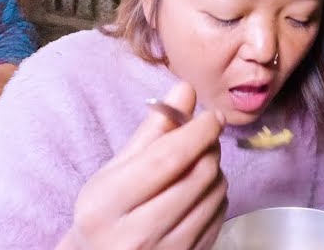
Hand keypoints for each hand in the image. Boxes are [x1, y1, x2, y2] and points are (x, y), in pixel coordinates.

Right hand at [62, 81, 227, 249]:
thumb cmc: (104, 211)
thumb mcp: (114, 170)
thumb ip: (151, 132)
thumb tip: (183, 91)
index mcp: (107, 203)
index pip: (164, 160)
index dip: (194, 133)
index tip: (211, 116)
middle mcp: (137, 232)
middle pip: (194, 177)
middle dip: (208, 148)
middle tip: (205, 134)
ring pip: (213, 196)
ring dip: (214, 170)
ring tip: (197, 162)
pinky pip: (219, 217)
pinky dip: (217, 194)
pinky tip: (200, 188)